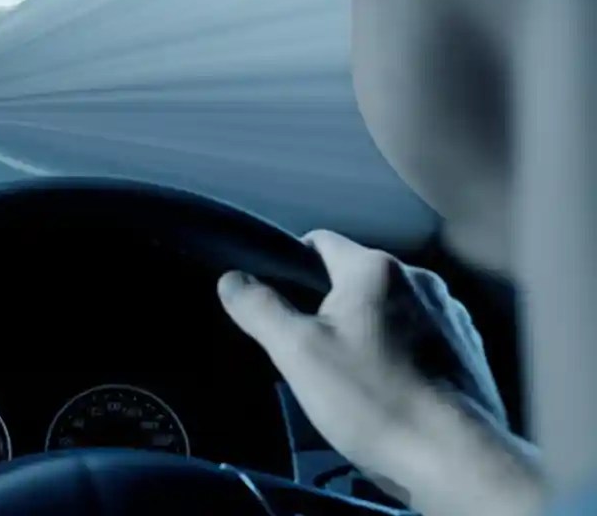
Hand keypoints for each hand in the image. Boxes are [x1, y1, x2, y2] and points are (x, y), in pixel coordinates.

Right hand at [217, 230, 543, 515]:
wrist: (454, 458)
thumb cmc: (375, 401)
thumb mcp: (297, 353)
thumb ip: (259, 308)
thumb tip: (232, 280)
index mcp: (376, 269)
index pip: (319, 241)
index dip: (290, 266)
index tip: (278, 303)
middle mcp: (421, 281)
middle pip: (355, 279)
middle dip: (329, 308)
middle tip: (310, 352)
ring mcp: (451, 315)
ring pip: (389, 310)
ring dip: (368, 332)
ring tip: (353, 378)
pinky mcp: (469, 350)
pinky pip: (420, 337)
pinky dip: (400, 355)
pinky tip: (389, 390)